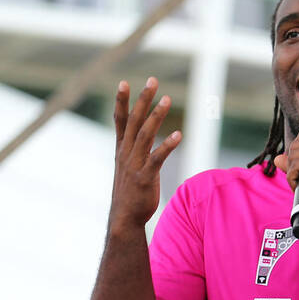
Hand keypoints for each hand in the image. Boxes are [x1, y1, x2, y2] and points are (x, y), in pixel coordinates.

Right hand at [110, 77, 182, 228]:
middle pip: (133, 121)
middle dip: (142, 100)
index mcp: (121, 150)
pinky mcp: (145, 178)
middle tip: (152, 81)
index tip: (123, 82)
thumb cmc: (129, 192)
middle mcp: (126, 154)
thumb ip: (133, 148)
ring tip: (167, 99)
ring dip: (156, 116)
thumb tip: (140, 135)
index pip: (120, 121)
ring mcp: (134, 165)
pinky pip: (157, 158)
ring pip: (144, 135)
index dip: (121, 102)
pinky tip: (178, 135)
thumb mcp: (127, 166)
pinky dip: (167, 145)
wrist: (124, 218)